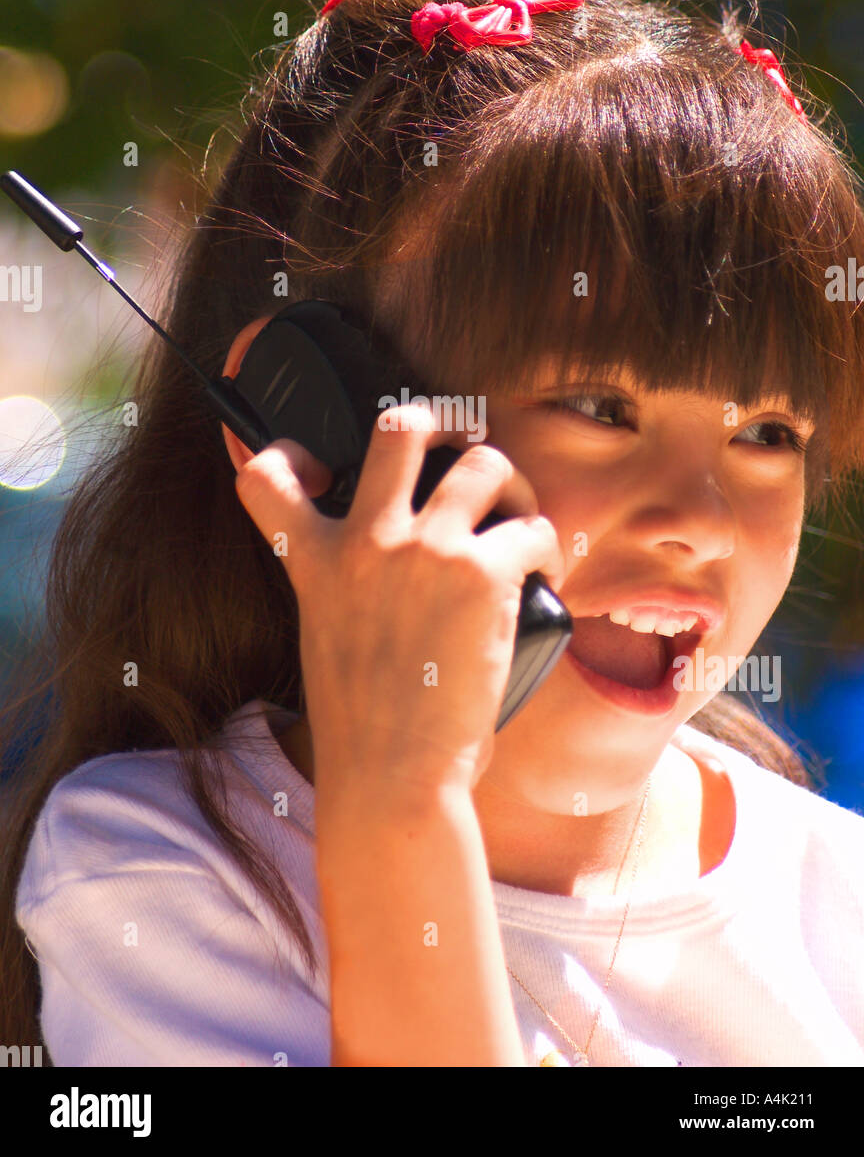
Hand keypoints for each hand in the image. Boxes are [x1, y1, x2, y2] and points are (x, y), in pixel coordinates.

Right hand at [233, 404, 563, 795]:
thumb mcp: (329, 644)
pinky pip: (533, 528)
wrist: (395, 778)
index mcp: (316, 562)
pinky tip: (545, 579)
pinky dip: (547, 550)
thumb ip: (348, 593)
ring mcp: (424, 549)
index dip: (288, 453)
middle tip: (463, 446)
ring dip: (512, 484)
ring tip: (518, 518)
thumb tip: (399, 579)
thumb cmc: (368, 730)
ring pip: (485, 462)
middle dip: (441, 423)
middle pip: (401, 427)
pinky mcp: (480, 572)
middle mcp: (366, 541)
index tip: (321, 465)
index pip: (266, 476)